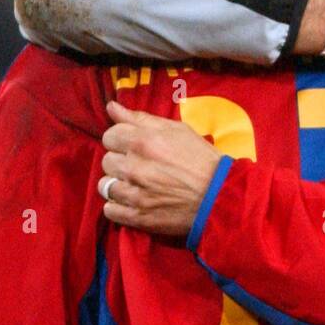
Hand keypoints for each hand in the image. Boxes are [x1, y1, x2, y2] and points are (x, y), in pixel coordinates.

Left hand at [98, 101, 221, 234]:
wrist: (220, 195)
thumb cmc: (201, 158)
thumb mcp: (176, 130)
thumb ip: (140, 118)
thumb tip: (111, 107)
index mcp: (143, 141)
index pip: (109, 136)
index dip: (121, 140)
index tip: (133, 146)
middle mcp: (134, 166)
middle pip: (106, 160)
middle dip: (120, 162)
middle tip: (140, 166)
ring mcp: (134, 194)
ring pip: (105, 185)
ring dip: (118, 184)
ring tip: (137, 185)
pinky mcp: (137, 217)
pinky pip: (109, 210)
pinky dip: (118, 206)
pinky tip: (134, 201)